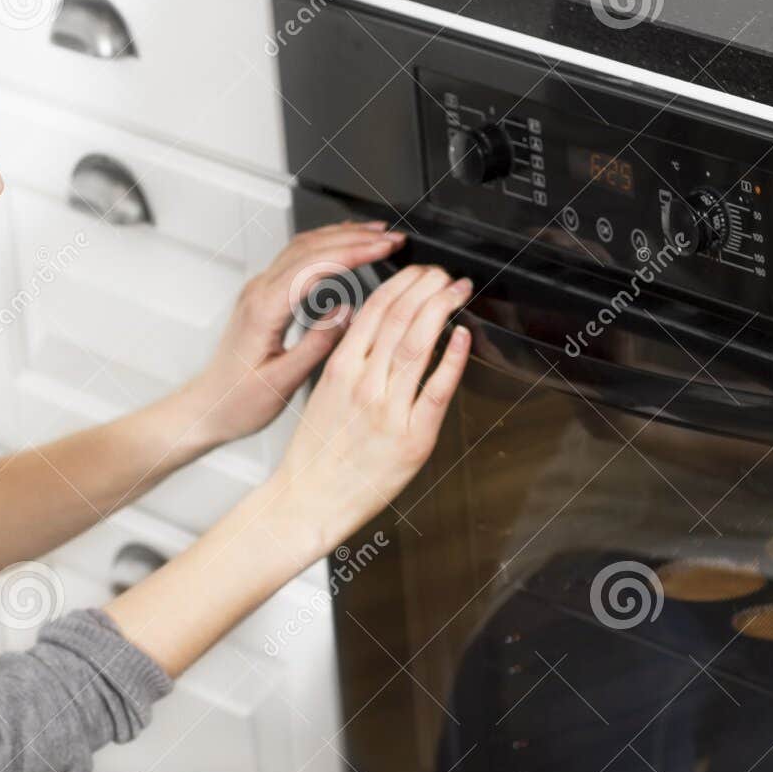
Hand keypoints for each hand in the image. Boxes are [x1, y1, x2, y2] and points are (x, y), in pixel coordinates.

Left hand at [175, 221, 407, 448]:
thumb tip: (348, 313)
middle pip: (311, 247)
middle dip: (356, 237)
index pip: (315, 264)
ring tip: (378, 235)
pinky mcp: (262, 295)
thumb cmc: (238, 401)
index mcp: (264, 310)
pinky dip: (326, 245)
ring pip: (303, 246)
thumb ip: (317, 345)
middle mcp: (258, 292)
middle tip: (393, 238)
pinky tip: (344, 246)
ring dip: (342, 236)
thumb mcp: (282, 382)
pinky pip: (296, 257)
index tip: (385, 247)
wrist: (209, 407)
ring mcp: (258, 290)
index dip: (355, 251)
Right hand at [264, 264, 473, 556]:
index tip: (419, 272)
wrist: (309, 499)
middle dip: (428, 286)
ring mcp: (389, 410)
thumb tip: (374, 328)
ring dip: (442, 309)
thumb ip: (348, 359)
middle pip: (401, 318)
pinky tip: (462, 336)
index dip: (403, 282)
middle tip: (444, 274)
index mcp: (340, 368)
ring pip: (420, 344)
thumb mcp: (322, 392)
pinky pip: (437, 389)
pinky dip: (453, 358)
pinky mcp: (413, 437)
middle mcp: (364, 384)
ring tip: (457, 291)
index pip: (376, 309)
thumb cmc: (315, 453)